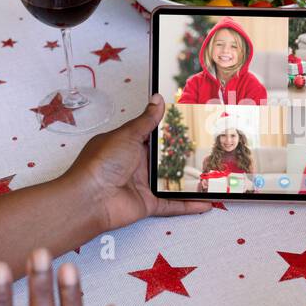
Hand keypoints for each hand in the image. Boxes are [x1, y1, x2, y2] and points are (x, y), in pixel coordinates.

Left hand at [63, 94, 210, 231]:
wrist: (89, 199)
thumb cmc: (102, 163)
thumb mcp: (126, 135)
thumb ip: (146, 121)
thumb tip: (157, 100)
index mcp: (129, 144)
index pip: (153, 135)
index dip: (171, 129)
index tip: (193, 122)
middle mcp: (137, 164)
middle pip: (166, 158)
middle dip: (186, 154)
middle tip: (211, 145)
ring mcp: (144, 185)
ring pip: (173, 181)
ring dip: (191, 179)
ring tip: (215, 173)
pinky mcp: (149, 204)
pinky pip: (173, 204)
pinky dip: (189, 205)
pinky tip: (208, 202)